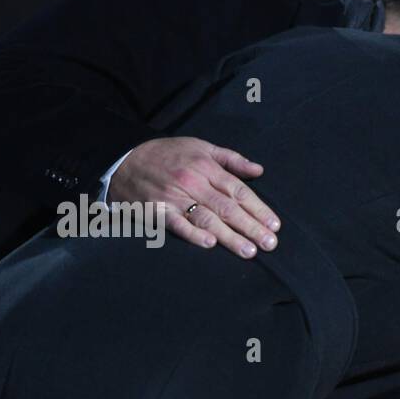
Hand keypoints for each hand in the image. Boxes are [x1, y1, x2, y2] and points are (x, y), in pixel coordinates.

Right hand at [109, 136, 280, 256]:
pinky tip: (210, 243)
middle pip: (227, 208)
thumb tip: (259, 171)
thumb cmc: (168, 154)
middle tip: (269, 244)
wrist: (124, 160)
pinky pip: (177, 224)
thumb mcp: (201, 147)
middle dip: (251, 227)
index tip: (274, 225)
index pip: (238, 191)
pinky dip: (193, 233)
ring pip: (207, 218)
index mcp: (206, 167)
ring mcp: (175, 198)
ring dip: (229, 236)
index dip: (258, 209)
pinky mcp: (158, 211)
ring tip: (249, 251)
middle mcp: (193, 182)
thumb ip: (232, 160)